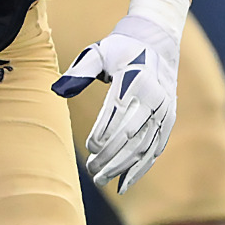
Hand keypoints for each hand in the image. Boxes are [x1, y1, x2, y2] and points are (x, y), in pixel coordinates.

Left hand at [54, 14, 180, 193]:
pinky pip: (155, 149)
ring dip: (123, 167)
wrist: (157, 40)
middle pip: (131, 136)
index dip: (103, 134)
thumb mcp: (98, 51)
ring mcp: (165, 112)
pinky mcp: (168, 120)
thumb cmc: (120, 48)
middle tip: (90, 172)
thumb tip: (57, 90)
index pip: (117, 114)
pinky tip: (124, 183)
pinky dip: (141, 168)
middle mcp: (154, 99)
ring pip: (143, 147)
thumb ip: (79, 71)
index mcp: (135, 81)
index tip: (88, 149)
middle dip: (110, 157)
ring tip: (101, 180)